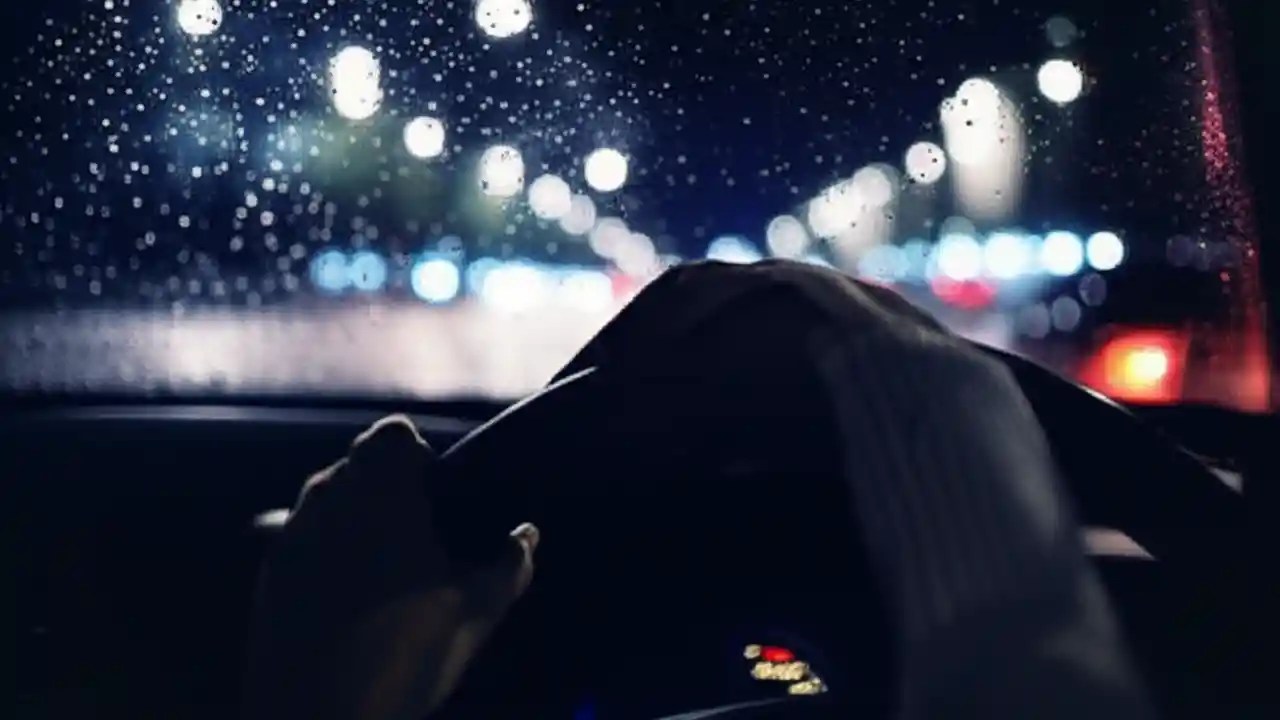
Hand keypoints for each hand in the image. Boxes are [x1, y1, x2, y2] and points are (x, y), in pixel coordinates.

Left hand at [243, 415, 537, 719]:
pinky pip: (304, 536)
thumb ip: (508, 566)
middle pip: (359, 464)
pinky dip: (328, 549)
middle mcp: (328, 499)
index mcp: (381, 494)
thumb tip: (526, 535)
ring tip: (385, 567)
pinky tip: (349, 595)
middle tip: (419, 535)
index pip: (394, 434)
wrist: (315, 719)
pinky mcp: (269, 570)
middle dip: (388, 487)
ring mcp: (291, 534)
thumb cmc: (403, 656)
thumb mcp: (474, 614)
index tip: (439, 496)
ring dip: (355, 516)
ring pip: (328, 498)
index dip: (420, 455)